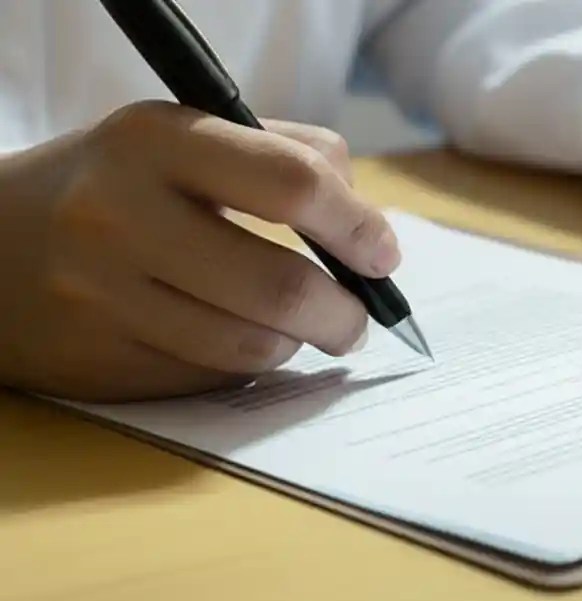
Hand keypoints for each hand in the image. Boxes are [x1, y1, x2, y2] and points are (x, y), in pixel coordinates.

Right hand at [0, 101, 398, 401]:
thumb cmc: (122, 185)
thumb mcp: (187, 138)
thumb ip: (285, 156)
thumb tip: (367, 223)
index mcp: (155, 141)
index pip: (292, 183)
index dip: (357, 226)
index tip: (382, 254)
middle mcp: (119, 216)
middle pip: (279, 285)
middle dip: (343, 312)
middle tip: (357, 317)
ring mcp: (101, 296)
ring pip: (251, 345)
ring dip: (295, 343)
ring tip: (297, 327)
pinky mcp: (97, 361)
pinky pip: (210, 378)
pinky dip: (244, 365)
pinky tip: (235, 340)